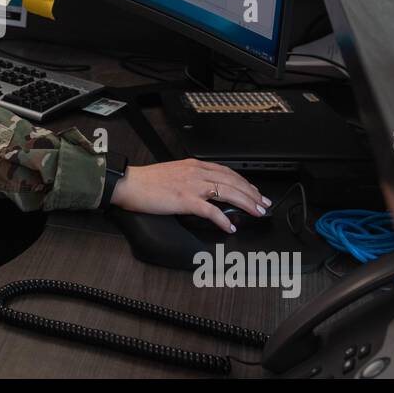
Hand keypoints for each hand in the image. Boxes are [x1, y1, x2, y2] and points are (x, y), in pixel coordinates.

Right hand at [110, 159, 270, 232]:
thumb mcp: (174, 172)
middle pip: (232, 182)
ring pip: (227, 193)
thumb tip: (206, 189)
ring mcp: (192, 186)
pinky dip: (223, 219)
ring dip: (245, 203)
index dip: (245, 183)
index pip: (227, 172)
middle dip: (252, 194)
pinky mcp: (185, 200)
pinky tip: (230, 226)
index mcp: (194, 165)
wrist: (130, 183)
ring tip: (256, 213)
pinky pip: (210, 211)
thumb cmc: (147, 181)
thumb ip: (192, 177)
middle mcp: (196, 173)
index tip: (254, 192)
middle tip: (263, 204)